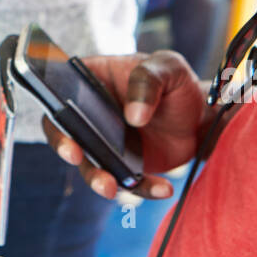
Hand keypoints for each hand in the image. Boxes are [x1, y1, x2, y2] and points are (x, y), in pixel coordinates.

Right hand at [41, 50, 213, 200]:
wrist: (200, 115)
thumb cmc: (176, 83)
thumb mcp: (167, 67)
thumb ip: (148, 81)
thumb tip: (133, 116)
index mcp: (93, 80)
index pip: (61, 91)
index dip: (56, 107)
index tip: (62, 120)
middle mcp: (92, 114)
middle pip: (67, 132)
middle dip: (67, 148)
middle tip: (76, 156)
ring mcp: (106, 144)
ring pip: (91, 164)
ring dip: (97, 178)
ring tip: (113, 188)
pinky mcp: (125, 167)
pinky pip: (127, 183)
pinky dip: (142, 188)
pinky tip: (162, 188)